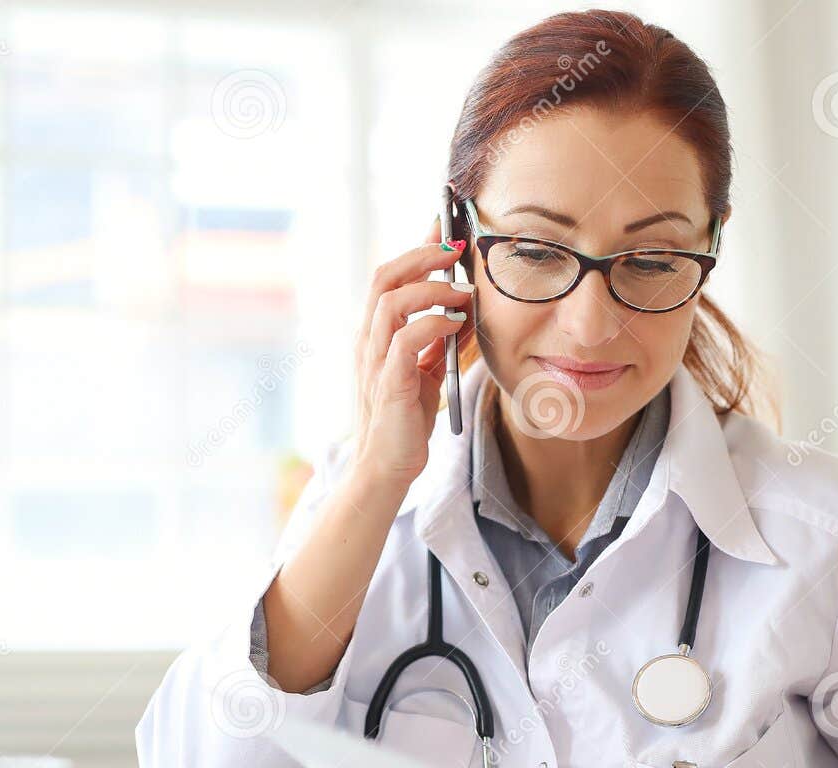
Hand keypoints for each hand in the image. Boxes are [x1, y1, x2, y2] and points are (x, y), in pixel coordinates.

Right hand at [352, 218, 474, 488]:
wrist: (387, 468)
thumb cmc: (405, 421)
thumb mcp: (427, 369)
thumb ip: (440, 338)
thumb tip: (468, 307)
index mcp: (376, 333)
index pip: (389, 275)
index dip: (417, 248)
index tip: (448, 230)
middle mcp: (368, 340)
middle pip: (384, 276)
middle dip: (422, 254)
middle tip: (457, 248)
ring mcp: (374, 360)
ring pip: (391, 301)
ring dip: (432, 289)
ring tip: (463, 293)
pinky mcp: (388, 383)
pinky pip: (404, 339)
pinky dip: (433, 325)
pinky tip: (457, 326)